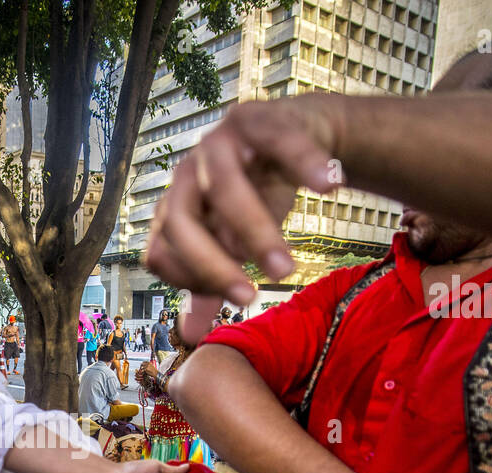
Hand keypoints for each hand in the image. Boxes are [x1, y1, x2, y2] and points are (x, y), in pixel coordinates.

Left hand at [145, 95, 344, 342]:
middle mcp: (186, 175)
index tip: (229, 301)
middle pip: (182, 222)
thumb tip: (191, 336)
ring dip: (256, 232)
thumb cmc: (257, 196)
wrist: (296, 138)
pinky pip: (279, 140)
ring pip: (225, 187)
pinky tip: (332, 187)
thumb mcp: (234, 245)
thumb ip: (211, 285)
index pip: (160, 251)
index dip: (187, 280)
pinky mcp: (258, 117)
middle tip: (250, 298)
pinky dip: (305, 162)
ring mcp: (218, 143)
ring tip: (287, 268)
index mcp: (174, 208)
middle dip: (214, 265)